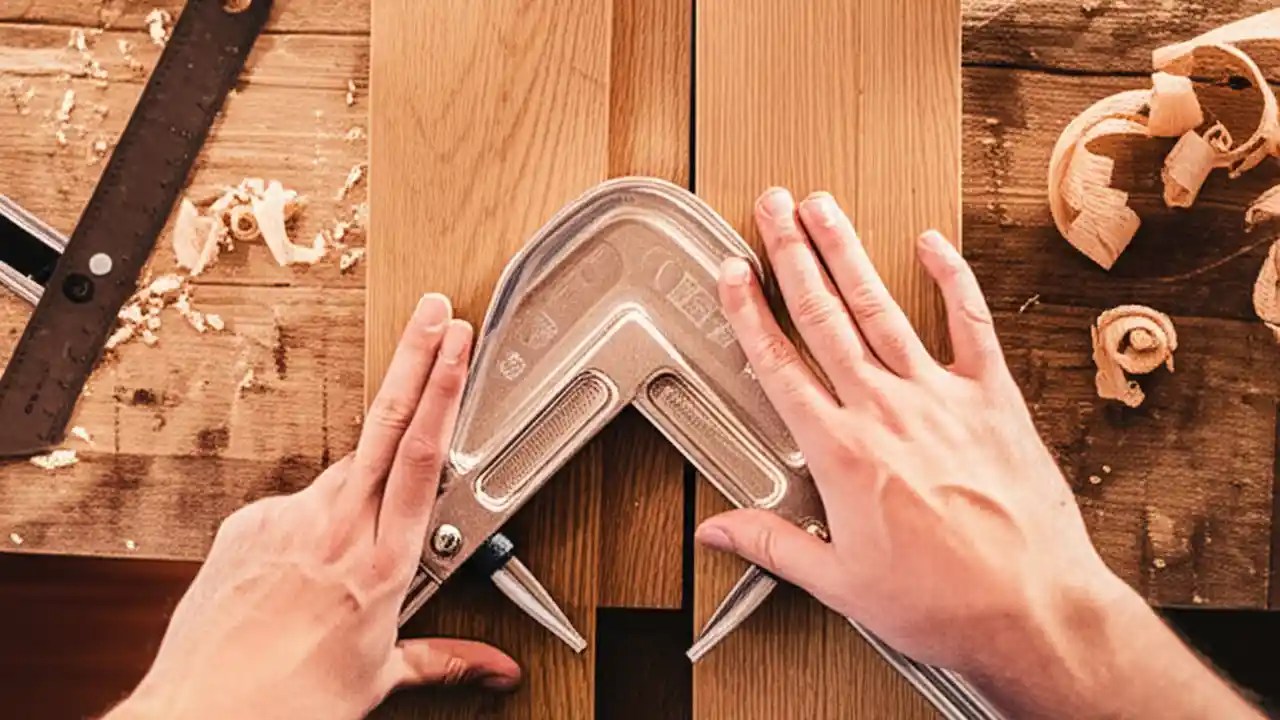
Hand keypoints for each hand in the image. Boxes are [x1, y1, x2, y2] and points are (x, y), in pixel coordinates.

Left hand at [107, 294, 519, 719]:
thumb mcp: (382, 676)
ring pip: (343, 471)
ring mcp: (286, 519)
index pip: (421, 456)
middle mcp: (335, 529)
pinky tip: (309, 564)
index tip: (459, 350)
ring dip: (365, 474)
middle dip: (417, 357)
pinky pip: (295, 506)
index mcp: (381, 563)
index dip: (443, 392)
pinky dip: (314, 523)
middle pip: (385, 423)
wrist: (204, 717)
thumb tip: (497, 670)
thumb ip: (446, 658)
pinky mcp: (245, 524)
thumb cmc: (290, 701)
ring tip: (362, 531)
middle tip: (437, 311)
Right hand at [694, 188, 1255, 716]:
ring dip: (848, 253)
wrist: (1030, 609)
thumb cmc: (942, 601)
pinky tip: (933, 245)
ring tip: (825, 207)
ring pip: (881, 308)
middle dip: (791, 254)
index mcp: (842, 453)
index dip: (750, 313)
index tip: (733, 275)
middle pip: (824, 317)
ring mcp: (941, 397)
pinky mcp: (993, 398)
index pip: (780, 366)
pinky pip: (970, 324)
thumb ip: (770, 543)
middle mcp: (886, 411)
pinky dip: (952, 280)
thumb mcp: (838, 582)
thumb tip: (716, 532)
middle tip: (772, 206)